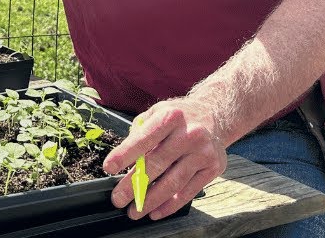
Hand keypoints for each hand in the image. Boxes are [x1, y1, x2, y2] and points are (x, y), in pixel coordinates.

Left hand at [102, 96, 227, 220]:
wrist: (215, 116)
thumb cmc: (179, 117)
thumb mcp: (157, 112)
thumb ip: (140, 133)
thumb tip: (124, 159)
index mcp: (171, 117)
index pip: (143, 139)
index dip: (124, 154)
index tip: (109, 168)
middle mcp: (189, 134)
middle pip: (156, 164)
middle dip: (133, 185)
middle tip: (118, 198)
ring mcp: (203, 153)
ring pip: (173, 183)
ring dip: (150, 201)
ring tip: (135, 211)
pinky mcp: (212, 168)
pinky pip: (188, 192)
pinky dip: (170, 205)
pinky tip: (156, 212)